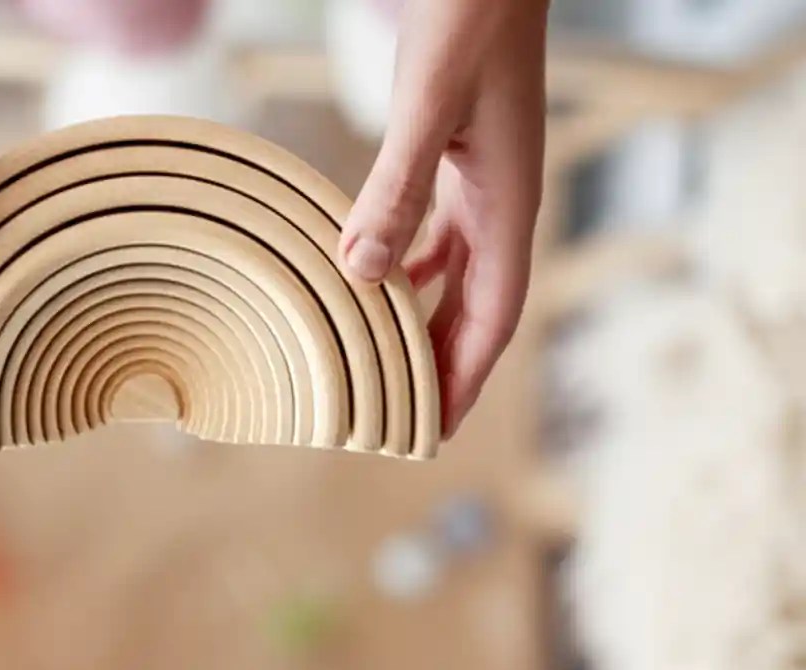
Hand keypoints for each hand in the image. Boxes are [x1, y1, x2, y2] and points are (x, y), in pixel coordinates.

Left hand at [339, 0, 547, 437]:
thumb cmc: (469, 23)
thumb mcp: (428, 107)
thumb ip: (397, 188)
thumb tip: (364, 271)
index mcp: (506, 204)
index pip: (491, 316)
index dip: (464, 377)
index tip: (436, 429)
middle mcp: (502, 203)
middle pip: (478, 308)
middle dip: (448, 366)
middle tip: (413, 419)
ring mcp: (484, 182)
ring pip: (459, 276)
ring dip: (430, 322)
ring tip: (397, 365)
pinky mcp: (462, 160)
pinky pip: (439, 235)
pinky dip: (413, 268)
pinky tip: (384, 277)